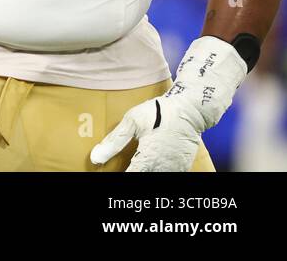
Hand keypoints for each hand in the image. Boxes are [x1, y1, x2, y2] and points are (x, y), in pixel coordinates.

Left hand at [91, 35, 246, 171]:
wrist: (190, 109)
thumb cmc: (158, 112)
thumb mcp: (132, 122)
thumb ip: (114, 142)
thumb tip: (96, 157)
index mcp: (147, 158)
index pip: (131, 176)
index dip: (121, 175)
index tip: (110, 174)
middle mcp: (162, 167)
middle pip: (145, 177)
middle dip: (135, 171)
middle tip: (127, 164)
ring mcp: (175, 168)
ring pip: (157, 176)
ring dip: (147, 171)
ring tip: (140, 162)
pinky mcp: (184, 165)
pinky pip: (170, 173)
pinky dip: (159, 170)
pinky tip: (152, 165)